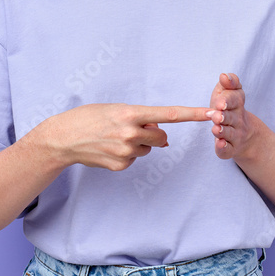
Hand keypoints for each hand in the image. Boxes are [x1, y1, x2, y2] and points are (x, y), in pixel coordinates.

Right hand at [36, 103, 211, 171]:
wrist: (63, 138)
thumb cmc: (89, 118)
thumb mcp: (116, 110)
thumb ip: (141, 120)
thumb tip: (163, 138)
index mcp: (131, 113)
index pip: (169, 114)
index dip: (192, 114)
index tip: (211, 113)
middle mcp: (131, 132)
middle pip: (161, 136)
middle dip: (154, 134)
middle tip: (132, 129)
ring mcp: (126, 151)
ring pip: (147, 149)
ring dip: (138, 144)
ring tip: (114, 138)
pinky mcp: (120, 165)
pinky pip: (134, 159)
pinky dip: (126, 154)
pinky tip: (109, 149)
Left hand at [207, 72, 252, 159]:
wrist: (246, 135)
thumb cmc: (230, 108)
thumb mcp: (231, 92)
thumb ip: (229, 82)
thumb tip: (224, 75)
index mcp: (237, 104)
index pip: (234, 99)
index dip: (227, 100)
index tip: (220, 102)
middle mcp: (238, 120)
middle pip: (231, 118)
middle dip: (224, 117)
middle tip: (216, 116)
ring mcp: (235, 135)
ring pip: (229, 134)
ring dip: (223, 131)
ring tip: (216, 129)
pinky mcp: (230, 149)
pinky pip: (227, 150)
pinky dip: (223, 148)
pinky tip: (219, 144)